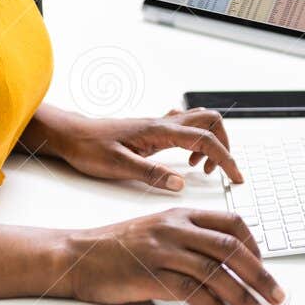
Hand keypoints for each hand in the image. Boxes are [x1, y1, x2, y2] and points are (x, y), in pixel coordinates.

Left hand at [25, 105, 241, 190]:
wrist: (70, 135)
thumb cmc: (88, 149)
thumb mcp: (117, 166)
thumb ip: (150, 174)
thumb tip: (179, 182)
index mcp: (158, 131)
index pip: (205, 140)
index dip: (225, 158)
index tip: (235, 177)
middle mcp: (163, 123)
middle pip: (211, 121)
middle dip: (224, 145)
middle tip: (219, 170)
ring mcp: (159, 124)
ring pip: (200, 121)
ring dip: (210, 142)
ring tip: (199, 168)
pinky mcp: (153, 130)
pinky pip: (185, 127)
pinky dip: (195, 141)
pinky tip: (184, 159)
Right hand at [59, 207, 284, 304]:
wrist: (78, 256)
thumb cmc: (118, 247)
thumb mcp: (157, 230)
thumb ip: (188, 238)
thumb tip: (225, 261)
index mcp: (180, 215)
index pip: (231, 222)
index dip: (255, 246)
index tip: (264, 268)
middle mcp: (175, 229)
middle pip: (231, 248)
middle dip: (260, 274)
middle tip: (277, 296)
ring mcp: (162, 251)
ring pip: (216, 272)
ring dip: (243, 296)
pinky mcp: (150, 275)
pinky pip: (192, 292)